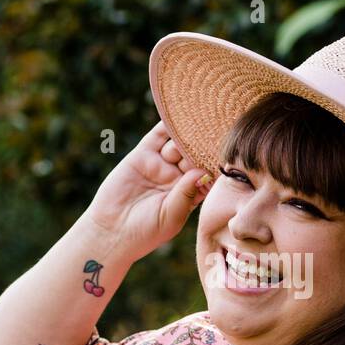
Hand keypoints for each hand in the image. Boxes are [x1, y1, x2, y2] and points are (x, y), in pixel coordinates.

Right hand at [87, 121, 211, 260]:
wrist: (111, 232)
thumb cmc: (145, 232)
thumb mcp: (172, 215)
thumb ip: (187, 193)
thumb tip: (203, 171)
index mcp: (191, 194)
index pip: (209, 173)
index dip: (218, 161)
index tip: (233, 150)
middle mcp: (178, 177)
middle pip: (196, 154)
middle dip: (206, 143)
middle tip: (221, 126)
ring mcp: (161, 165)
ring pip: (179, 143)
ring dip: (190, 132)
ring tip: (202, 118)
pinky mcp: (143, 156)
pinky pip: (158, 136)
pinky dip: (167, 124)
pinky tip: (178, 112)